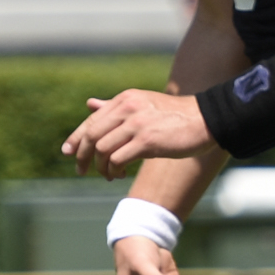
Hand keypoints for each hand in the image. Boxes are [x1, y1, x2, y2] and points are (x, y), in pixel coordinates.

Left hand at [61, 90, 210, 174]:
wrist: (206, 120)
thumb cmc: (174, 116)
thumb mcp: (142, 105)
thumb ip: (115, 107)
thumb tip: (90, 104)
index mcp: (124, 99)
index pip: (91, 120)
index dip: (76, 138)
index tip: (67, 152)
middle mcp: (127, 108)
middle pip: (92, 135)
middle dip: (82, 156)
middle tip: (81, 170)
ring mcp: (137, 124)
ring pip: (103, 149)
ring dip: (101, 166)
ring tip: (108, 174)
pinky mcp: (147, 140)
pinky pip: (118, 158)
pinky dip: (114, 169)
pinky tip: (119, 175)